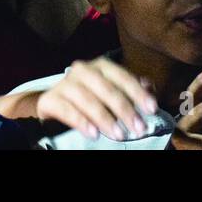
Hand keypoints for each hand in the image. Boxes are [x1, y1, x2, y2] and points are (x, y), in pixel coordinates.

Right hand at [34, 57, 158, 140]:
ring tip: (119, 134)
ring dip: (105, 118)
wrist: (53, 105)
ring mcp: (65, 83)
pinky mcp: (50, 99)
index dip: (137, 92)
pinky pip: (67, 110)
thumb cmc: (89, 99)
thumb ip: (130, 90)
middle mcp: (82, 70)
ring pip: (87, 98)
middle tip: (138, 128)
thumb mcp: (111, 94)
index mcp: (100, 66)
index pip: (122, 76)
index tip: (152, 109)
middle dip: (124, 108)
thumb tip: (150, 88)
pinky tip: (94, 133)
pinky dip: (82, 121)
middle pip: (106, 87)